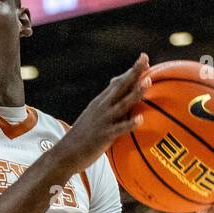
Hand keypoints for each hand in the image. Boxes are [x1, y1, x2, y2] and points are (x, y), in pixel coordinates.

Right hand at [56, 55, 150, 173]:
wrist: (65, 154)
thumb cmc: (82, 137)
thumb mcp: (93, 118)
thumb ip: (106, 108)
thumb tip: (117, 104)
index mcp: (100, 103)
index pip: (117, 83)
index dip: (131, 71)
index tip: (143, 59)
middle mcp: (102, 108)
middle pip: (120, 87)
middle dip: (134, 72)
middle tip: (144, 58)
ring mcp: (103, 121)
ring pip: (122, 104)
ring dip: (136, 93)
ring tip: (148, 82)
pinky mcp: (104, 136)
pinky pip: (119, 129)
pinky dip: (130, 124)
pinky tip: (141, 120)